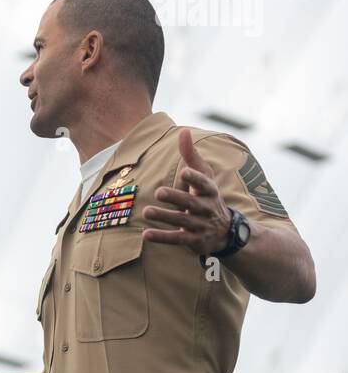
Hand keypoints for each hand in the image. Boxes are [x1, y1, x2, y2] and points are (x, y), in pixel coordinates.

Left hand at [142, 128, 232, 256]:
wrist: (224, 232)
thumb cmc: (208, 197)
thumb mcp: (204, 176)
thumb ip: (191, 155)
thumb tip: (183, 131)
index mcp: (210, 190)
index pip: (204, 183)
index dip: (195, 178)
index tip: (185, 171)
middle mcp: (206, 208)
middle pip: (190, 203)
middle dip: (175, 198)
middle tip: (159, 192)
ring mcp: (201, 226)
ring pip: (182, 221)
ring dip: (164, 216)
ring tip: (146, 211)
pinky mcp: (193, 241)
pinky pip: (177, 239)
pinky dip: (162, 237)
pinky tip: (146, 234)